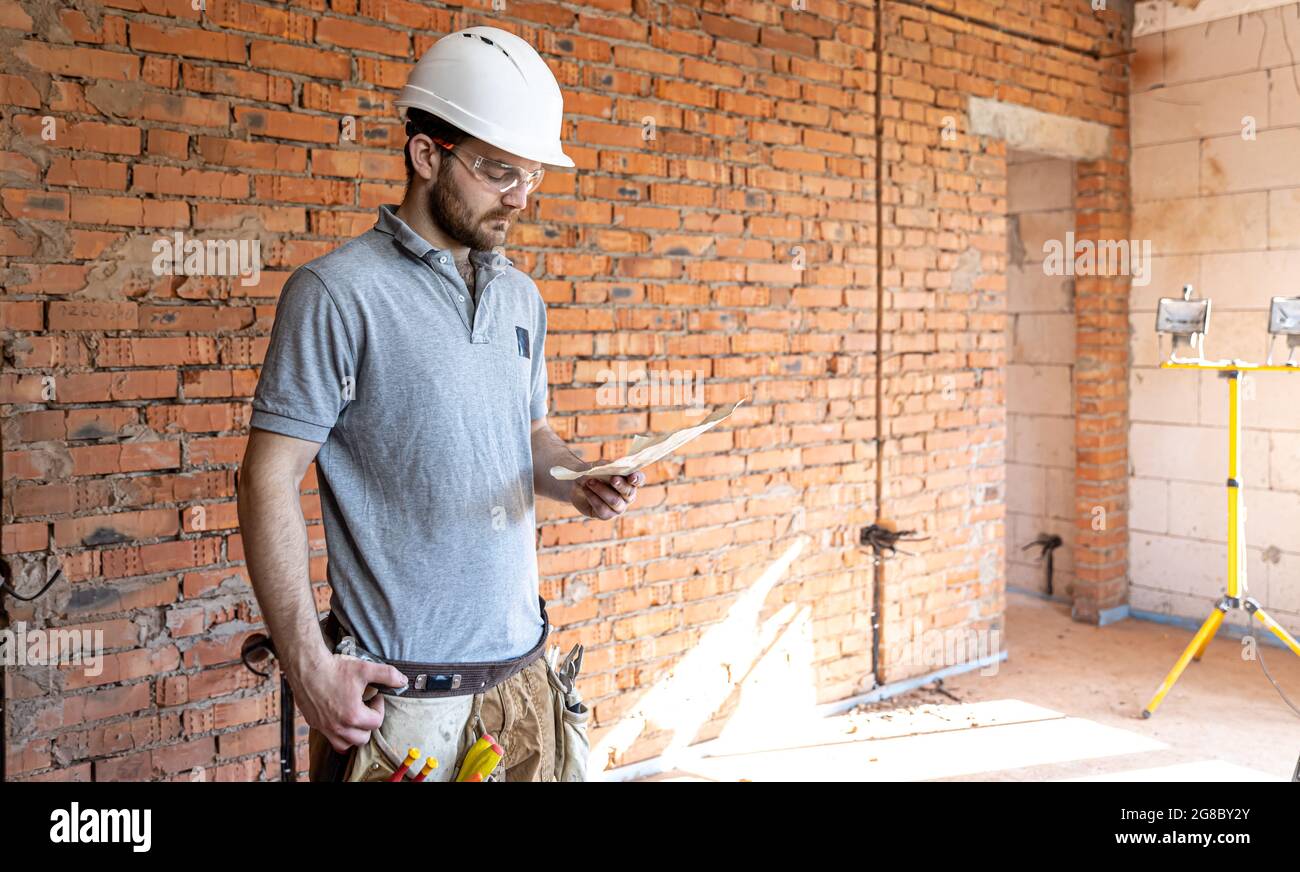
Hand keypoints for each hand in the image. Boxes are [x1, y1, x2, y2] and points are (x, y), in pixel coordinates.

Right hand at [288, 653, 407, 752]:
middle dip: (368, 724)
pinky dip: (337, 734)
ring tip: (355, 718)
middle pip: (362, 739)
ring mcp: (324, 727)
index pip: (376, 723)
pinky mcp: (314, 724)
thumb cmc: (335, 669)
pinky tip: (339, 718)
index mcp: (353, 716)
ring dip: (353, 735)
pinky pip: (329, 738)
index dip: (379, 708)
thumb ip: (388, 675)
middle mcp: (338, 726)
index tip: (375, 696)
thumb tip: (403, 680)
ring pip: (344, 745)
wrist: (306, 667)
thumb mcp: (365, 669)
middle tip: (366, 708)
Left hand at [569, 470, 644, 519]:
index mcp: (629, 481)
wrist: (576, 484)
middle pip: (629, 492)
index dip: (637, 479)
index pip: (639, 480)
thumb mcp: (599, 466)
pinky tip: (586, 490)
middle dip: (620, 485)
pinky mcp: (607, 515)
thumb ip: (608, 466)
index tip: (632, 477)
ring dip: (601, 490)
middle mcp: (627, 496)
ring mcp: (618, 507)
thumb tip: (614, 467)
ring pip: (615, 501)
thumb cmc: (592, 473)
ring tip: (589, 482)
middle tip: (612, 479)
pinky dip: (593, 497)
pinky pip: (602, 508)